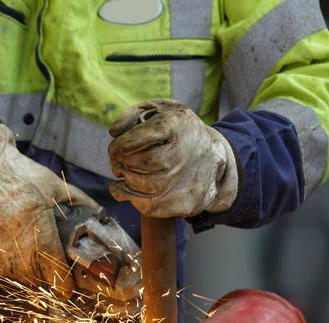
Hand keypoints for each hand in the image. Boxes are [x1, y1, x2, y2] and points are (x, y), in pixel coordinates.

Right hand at [0, 123, 96, 296]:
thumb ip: (77, 201)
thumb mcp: (52, 185)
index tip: (68, 286)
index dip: (64, 285)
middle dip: (45, 274)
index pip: (56, 275)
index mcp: (40, 236)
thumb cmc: (17, 175)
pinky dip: (2, 260)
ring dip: (24, 269)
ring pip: (14, 275)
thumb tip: (97, 211)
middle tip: (47, 261)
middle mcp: (16, 250)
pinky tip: (5, 243)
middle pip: (36, 278)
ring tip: (26, 249)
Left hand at [108, 99, 237, 218]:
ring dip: (123, 176)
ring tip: (127, 168)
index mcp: (177, 126)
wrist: (214, 162)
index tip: (116, 147)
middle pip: (133, 162)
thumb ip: (133, 114)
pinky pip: (138, 203)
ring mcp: (179, 182)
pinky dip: (127, 193)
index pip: (135, 139)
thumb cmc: (179, 133)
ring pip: (134, 183)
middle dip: (118, 160)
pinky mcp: (176, 204)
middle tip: (119, 158)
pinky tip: (132, 183)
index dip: (119, 145)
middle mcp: (181, 155)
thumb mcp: (163, 111)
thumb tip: (113, 132)